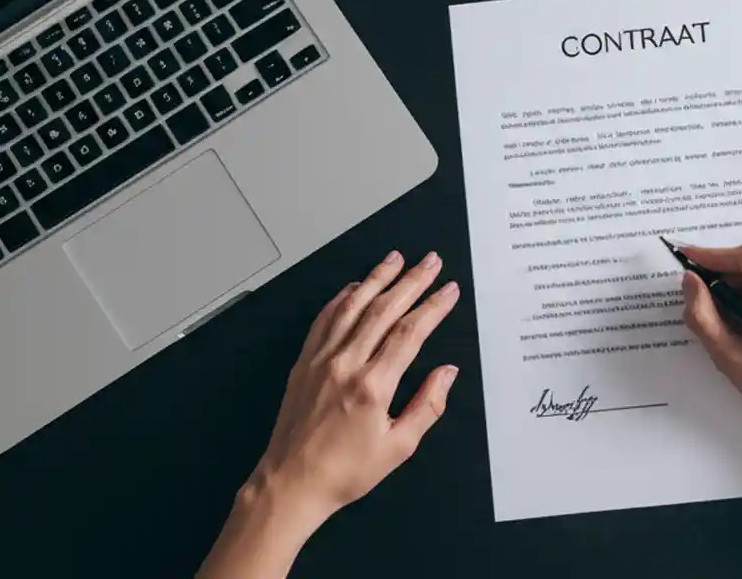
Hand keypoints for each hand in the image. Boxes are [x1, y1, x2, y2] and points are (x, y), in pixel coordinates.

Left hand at [252, 250, 459, 526]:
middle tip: (431, 261)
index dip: (433, 306)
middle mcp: (345, 364)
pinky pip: (325, 319)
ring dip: (377, 278)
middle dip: (412, 281)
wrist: (291, 482)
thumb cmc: (345, 471)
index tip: (449, 289)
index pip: (410, 332)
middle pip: (384, 309)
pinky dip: (342, 298)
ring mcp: (321, 359)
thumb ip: (427, 405)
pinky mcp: (304, 362)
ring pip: (353, 306)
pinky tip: (355, 286)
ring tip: (395, 258)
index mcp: (373, 385)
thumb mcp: (399, 447)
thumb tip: (447, 372)